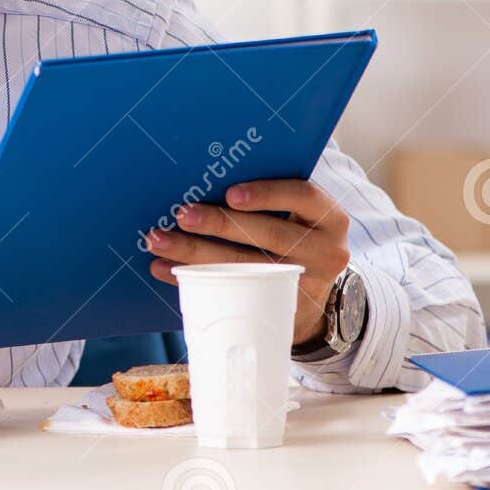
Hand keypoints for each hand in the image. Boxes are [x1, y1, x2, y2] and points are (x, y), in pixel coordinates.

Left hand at [145, 179, 349, 346]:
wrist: (312, 296)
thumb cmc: (295, 239)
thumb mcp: (299, 218)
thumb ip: (270, 202)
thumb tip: (206, 181)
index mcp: (329, 217)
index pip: (302, 196)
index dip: (267, 194)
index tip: (230, 194)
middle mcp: (325, 250)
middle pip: (268, 235)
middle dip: (220, 224)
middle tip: (182, 215)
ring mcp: (305, 283)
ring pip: (245, 267)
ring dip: (196, 252)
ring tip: (161, 241)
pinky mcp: (280, 308)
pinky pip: (232, 292)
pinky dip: (195, 278)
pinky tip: (168, 269)